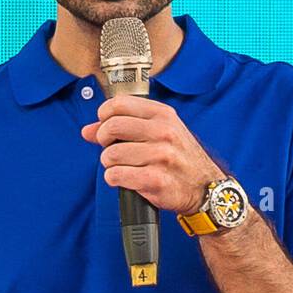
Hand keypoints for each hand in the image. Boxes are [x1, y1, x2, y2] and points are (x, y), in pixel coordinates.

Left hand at [80, 95, 223, 214]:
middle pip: (112, 127)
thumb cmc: (179, 158)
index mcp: (163, 115)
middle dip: (103, 140)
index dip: (103, 116)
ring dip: (109, 164)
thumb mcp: (160, 133)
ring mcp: (161, 157)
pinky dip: (113, 179)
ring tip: (120, 167)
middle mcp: (163, 132)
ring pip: (110, 155)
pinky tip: (123, 179)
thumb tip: (87, 130)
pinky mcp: (156, 180)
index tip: (105, 127)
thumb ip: (125, 126)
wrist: (205, 188)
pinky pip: (117, 176)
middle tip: (109, 149)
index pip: (118, 104)